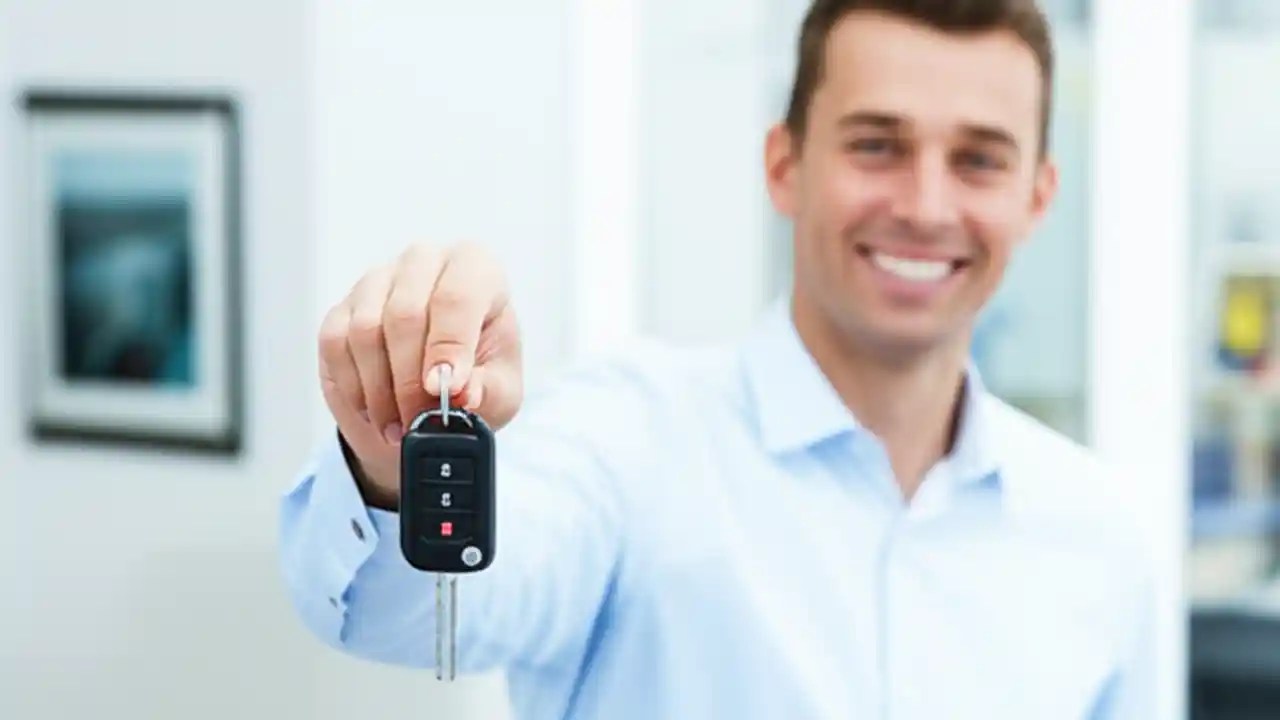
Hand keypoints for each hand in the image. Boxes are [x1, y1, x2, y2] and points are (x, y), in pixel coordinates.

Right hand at [317, 242, 522, 500]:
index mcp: (475, 269)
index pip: (457, 296)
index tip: (446, 389)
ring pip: (366, 330)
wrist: (440, 387)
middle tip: (420, 420)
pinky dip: (355, 388)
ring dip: (380, 390)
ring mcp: (378, 281)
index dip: (449, 346)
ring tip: (401, 425)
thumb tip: (462, 393)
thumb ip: (487, 390)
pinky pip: (337, 344)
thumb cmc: (479, 375)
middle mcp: (425, 263)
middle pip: (405, 314)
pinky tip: (377, 411)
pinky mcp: (343, 308)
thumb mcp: (501, 391)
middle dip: (410, 380)